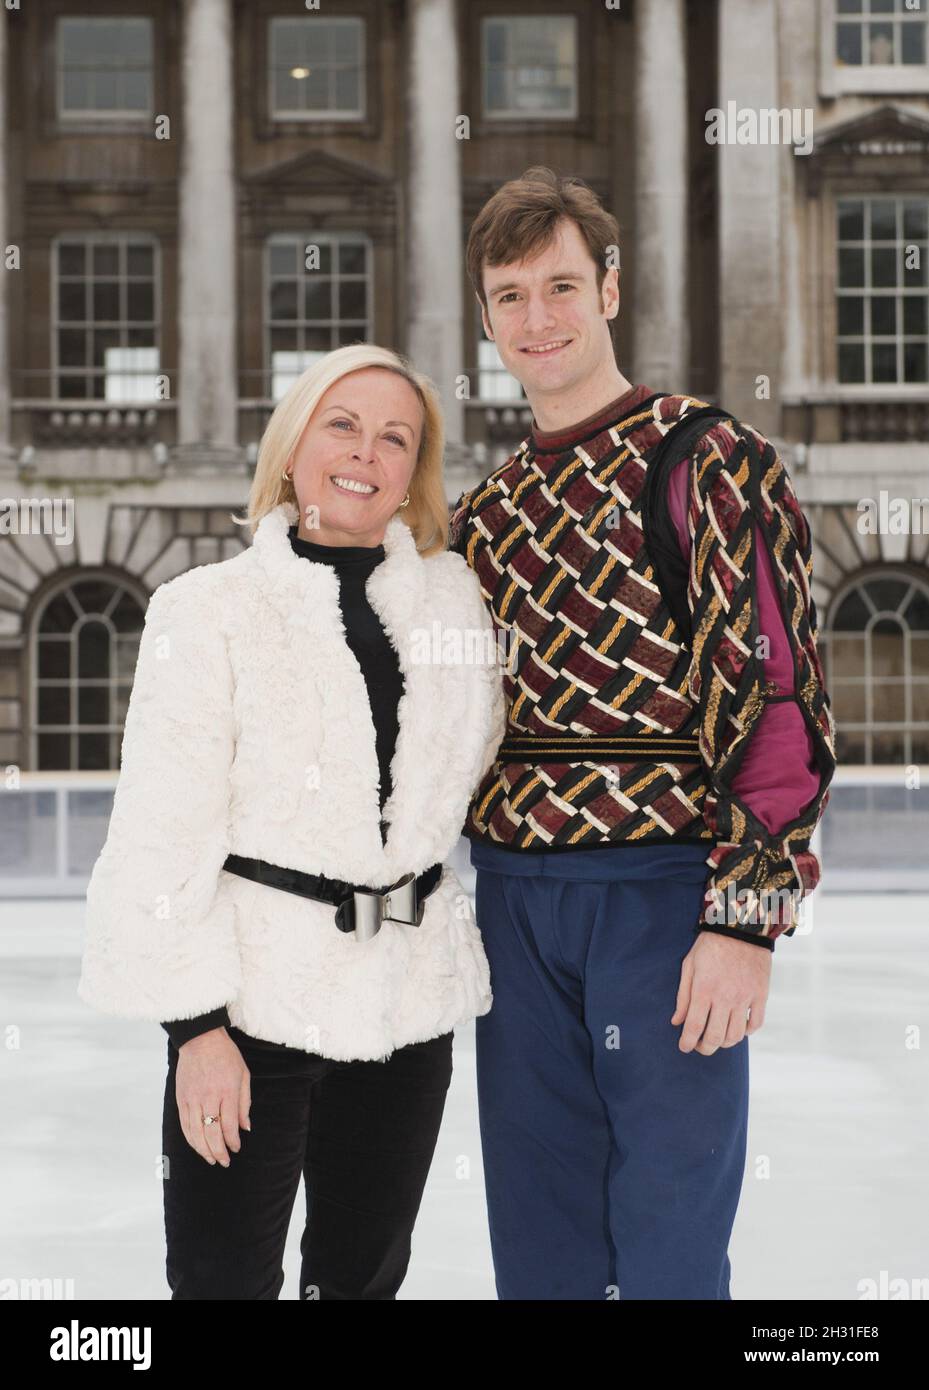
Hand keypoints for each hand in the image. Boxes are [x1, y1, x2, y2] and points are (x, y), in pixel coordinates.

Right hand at [175, 1027, 250, 1165]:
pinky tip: (197, 1146)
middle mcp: (208, 1097)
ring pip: (195, 1133)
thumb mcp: (243, 1074)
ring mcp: (192, 1099)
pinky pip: (184, 1125)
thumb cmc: (226, 1055)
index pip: (229, 1124)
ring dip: (203, 1150)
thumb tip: (245, 1128)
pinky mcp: (181, 1099)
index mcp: (227, 1090)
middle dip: (218, 1152)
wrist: (200, 1039)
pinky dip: (191, 1139)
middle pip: (211, 1133)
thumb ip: (245, 1103)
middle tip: (224, 1162)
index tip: (236, 1148)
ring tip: (211, 1159)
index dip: (232, 1141)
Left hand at [671, 931, 771, 1054]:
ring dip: (724, 1043)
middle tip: (699, 1047)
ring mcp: (745, 997)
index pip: (694, 1027)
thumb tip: (676, 1022)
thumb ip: (683, 996)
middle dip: (704, 1048)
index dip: (687, 1042)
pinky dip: (746, 1032)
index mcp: (704, 989)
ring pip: (736, 1035)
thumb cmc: (710, 945)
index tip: (684, 1047)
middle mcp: (725, 997)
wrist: (740, 927)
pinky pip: (756, 1024)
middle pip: (715, 1037)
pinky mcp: (761, 995)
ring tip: (717, 1039)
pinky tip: (738, 1029)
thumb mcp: (689, 965)